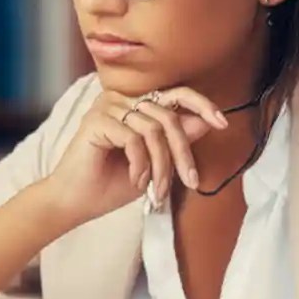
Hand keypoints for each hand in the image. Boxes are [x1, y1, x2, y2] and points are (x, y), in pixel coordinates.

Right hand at [37, 87, 227, 225]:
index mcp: (135, 106)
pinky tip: (137, 181)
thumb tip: (206, 121)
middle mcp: (121, 100)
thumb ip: (175, 140)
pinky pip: (133, 138)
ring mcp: (107, 107)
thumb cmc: (110, 185)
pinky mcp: (96, 120)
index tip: (222, 123)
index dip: (201, 105)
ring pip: (154, 129)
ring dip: (162, 165)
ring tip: (157, 189)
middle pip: (169, 117)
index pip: (175, 94)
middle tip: (191, 180)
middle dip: (183, 152)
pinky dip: (141, 165)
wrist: (75, 203)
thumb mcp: (154, 163)